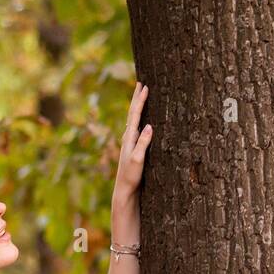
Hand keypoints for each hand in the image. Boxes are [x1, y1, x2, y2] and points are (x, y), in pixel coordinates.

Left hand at [111, 82, 152, 208]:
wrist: (124, 189)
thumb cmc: (131, 176)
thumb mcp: (137, 160)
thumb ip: (143, 143)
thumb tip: (150, 126)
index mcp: (129, 138)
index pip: (135, 115)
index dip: (140, 100)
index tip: (145, 86)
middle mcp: (128, 137)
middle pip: (132, 113)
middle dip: (136, 98)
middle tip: (140, 83)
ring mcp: (129, 142)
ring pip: (133, 119)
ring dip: (137, 107)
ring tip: (140, 96)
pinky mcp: (133, 148)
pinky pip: (136, 127)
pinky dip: (138, 118)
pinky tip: (140, 120)